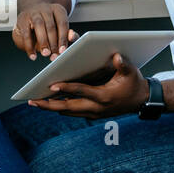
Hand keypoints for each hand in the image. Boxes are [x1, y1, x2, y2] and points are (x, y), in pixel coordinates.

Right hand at [12, 2, 78, 60]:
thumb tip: (72, 37)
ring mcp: (34, 12)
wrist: (32, 12)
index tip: (63, 50)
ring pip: (39, 25)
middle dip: (53, 42)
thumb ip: (68, 34)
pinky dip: (29, 46)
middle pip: (51, 25)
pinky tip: (33, 55)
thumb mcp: (60, 27)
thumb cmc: (49, 23)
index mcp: (58, 10)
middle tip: (54, 54)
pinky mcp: (22, 19)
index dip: (63, 38)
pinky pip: (26, 33)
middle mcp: (46, 9)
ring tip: (45, 53)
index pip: (62, 23)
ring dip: (43, 41)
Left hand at [27, 53, 149, 117]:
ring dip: (52, 108)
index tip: (52, 85)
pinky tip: (50, 103)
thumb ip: (123, 64)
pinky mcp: (93, 115)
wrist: (141, 101)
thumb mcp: (131, 72)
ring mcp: (94, 114)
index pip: (82, 92)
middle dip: (49, 105)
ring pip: (68, 112)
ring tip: (36, 102)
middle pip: (68, 108)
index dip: (67, 88)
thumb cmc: (134, 84)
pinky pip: (73, 113)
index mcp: (104, 96)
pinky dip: (61, 108)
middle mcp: (97, 108)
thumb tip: (115, 57)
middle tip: (32, 101)